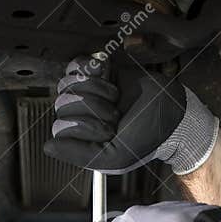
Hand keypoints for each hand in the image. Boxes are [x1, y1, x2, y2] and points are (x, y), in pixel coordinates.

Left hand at [43, 55, 218, 174]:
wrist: (173, 112)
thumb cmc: (147, 138)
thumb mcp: (114, 156)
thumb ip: (80, 155)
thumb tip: (47, 146)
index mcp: (80, 141)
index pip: (60, 127)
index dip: (85, 126)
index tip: (110, 130)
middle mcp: (80, 117)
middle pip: (62, 103)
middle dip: (93, 107)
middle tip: (116, 113)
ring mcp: (86, 95)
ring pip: (67, 83)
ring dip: (95, 88)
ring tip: (114, 97)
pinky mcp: (96, 74)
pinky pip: (76, 65)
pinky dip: (93, 69)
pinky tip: (108, 78)